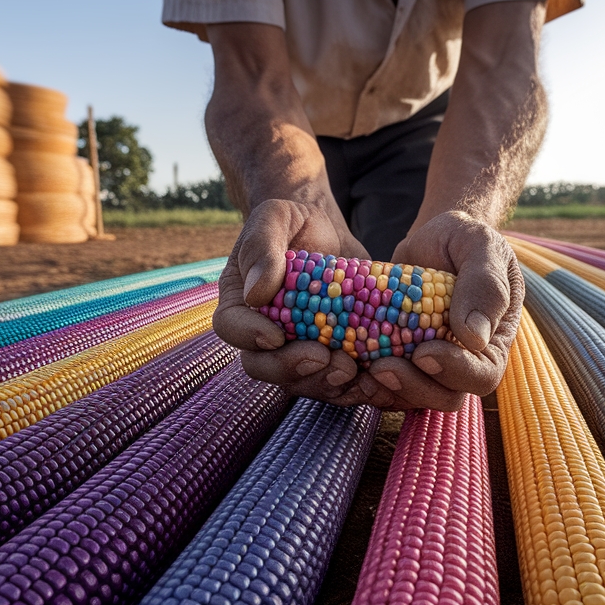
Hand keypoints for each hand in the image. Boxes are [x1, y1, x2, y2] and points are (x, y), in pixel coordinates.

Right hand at [212, 199, 392, 405]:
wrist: (326, 229)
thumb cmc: (292, 220)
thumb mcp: (274, 218)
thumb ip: (261, 249)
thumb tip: (257, 293)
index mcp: (241, 301)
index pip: (231, 327)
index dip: (249, 337)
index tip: (275, 335)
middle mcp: (262, 331)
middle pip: (263, 366)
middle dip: (292, 368)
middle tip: (323, 357)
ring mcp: (296, 347)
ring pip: (301, 381)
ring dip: (325, 383)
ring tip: (352, 370)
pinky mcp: (330, 353)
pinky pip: (335, 382)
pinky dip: (353, 386)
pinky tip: (372, 378)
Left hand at [364, 211, 523, 409]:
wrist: (430, 239)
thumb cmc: (462, 239)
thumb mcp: (480, 245)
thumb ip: (485, 285)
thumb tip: (475, 337)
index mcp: (492, 340)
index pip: (482, 374)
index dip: (455, 372)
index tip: (425, 352)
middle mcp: (464, 361)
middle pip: (445, 396)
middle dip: (414, 387)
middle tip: (383, 367)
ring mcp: (430, 365)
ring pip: (413, 397)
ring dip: (388, 390)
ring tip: (364, 368)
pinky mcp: (399, 360)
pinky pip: (386, 387)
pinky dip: (368, 383)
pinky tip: (349, 365)